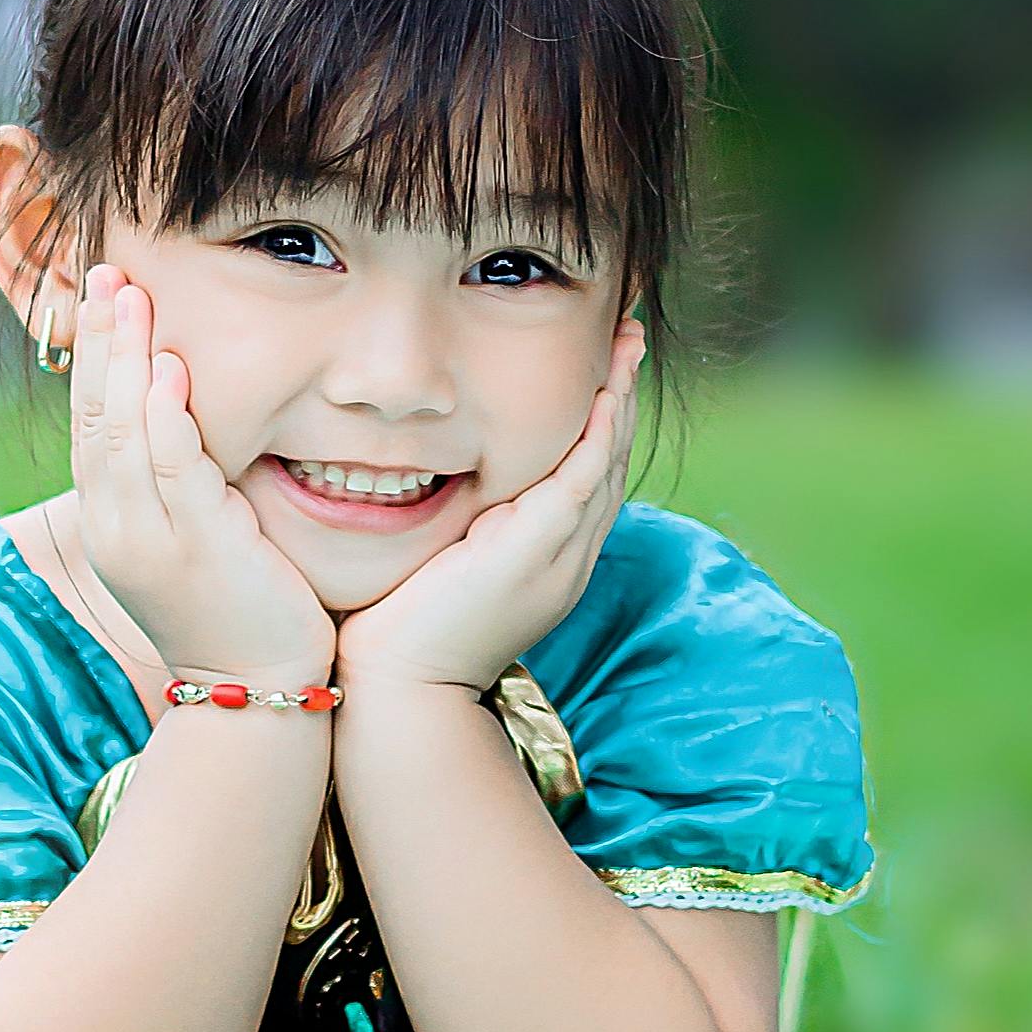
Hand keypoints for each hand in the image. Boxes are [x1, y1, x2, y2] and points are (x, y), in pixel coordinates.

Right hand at [70, 270, 336, 688]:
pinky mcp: (197, 549)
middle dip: (100, 341)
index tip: (102, 297)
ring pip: (124, 434)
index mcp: (110, 524)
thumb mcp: (190, 536)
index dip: (93, 360)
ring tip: (133, 296)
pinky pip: (172, 470)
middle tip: (107, 273)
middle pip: (94, 418)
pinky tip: (168, 369)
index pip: (89, 426)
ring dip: (126, 359)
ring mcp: (150, 541)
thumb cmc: (236, 607)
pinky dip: (166, 417)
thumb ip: (176, 479)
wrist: (256, 691)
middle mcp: (115, 530)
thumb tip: (180, 407)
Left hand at [335, 323, 645, 696]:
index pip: (586, 477)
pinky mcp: (538, 553)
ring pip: (605, 465)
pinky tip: (605, 392)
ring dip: (620, 400)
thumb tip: (432, 482)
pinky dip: (598, 434)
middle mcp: (566, 558)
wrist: (402, 694)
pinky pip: (582, 481)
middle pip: (609, 463)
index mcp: (548, 561)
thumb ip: (458, 529)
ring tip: (628, 347)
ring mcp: (559, 557)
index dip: (600, 421)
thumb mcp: (442, 567)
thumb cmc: (401, 636)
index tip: (601, 370)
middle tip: (630, 338)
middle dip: (622, 396)